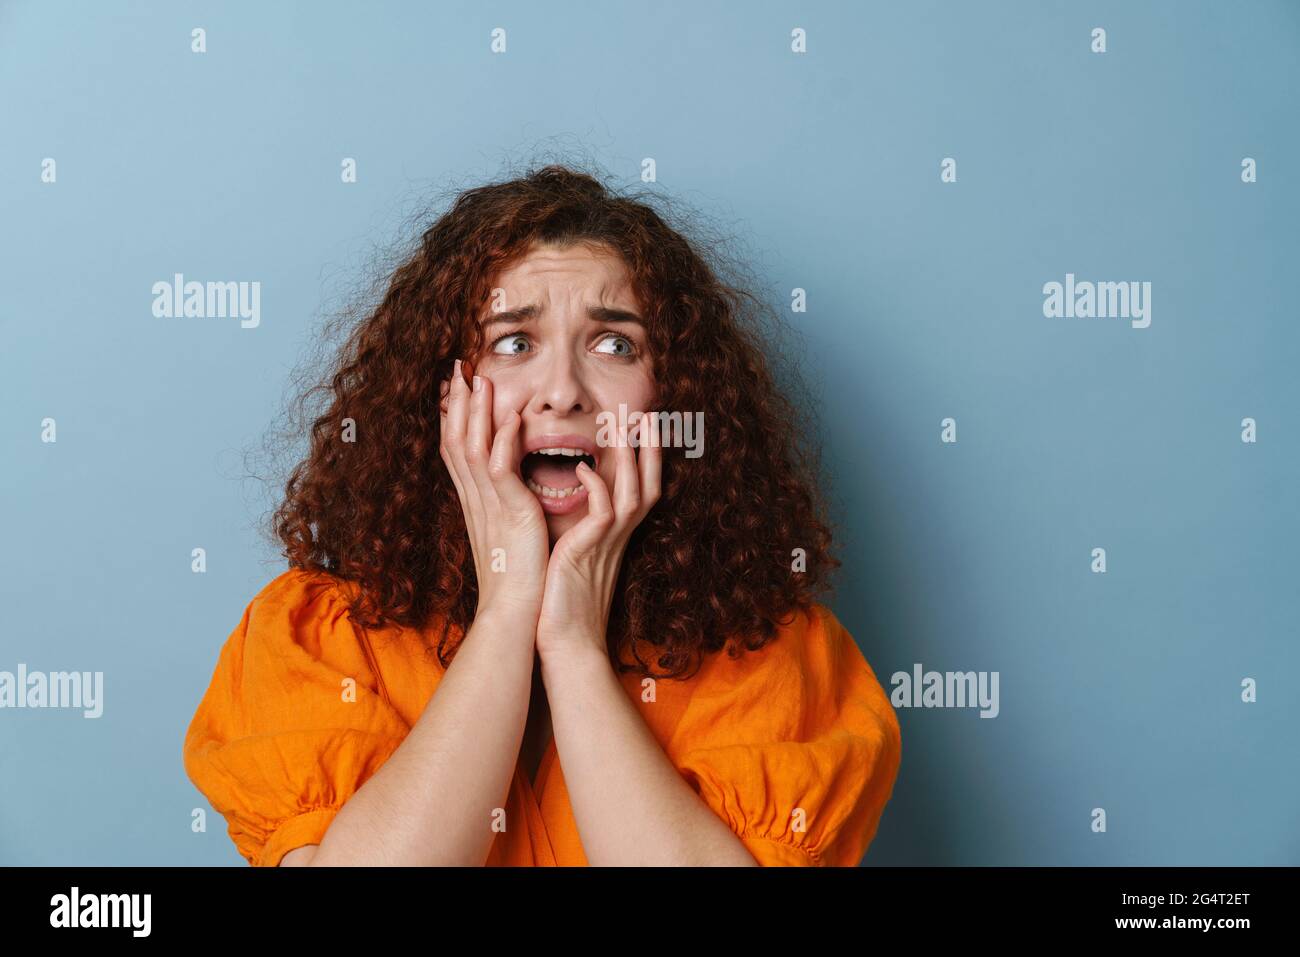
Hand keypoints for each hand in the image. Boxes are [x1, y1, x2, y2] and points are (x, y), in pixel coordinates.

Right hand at [439, 360, 548, 619]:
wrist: (516, 613)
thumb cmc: (519, 579)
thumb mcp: (510, 530)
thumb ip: (508, 502)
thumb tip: (513, 482)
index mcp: (476, 502)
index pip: (458, 450)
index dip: (454, 416)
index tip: (455, 386)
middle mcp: (476, 500)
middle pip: (456, 440)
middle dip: (457, 402)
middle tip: (459, 367)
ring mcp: (489, 507)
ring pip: (473, 449)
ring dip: (476, 412)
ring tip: (481, 379)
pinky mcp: (510, 516)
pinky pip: (500, 472)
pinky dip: (504, 443)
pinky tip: (511, 419)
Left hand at [535, 414, 662, 660]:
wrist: (564, 644)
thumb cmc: (561, 603)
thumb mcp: (572, 557)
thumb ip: (577, 531)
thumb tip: (566, 509)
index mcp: (613, 536)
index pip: (639, 489)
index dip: (645, 459)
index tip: (642, 428)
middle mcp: (618, 537)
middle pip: (649, 483)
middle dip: (651, 448)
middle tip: (648, 413)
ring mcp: (608, 544)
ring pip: (634, 492)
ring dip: (632, 458)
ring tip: (626, 425)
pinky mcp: (590, 552)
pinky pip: (605, 513)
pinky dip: (598, 487)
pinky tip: (585, 467)